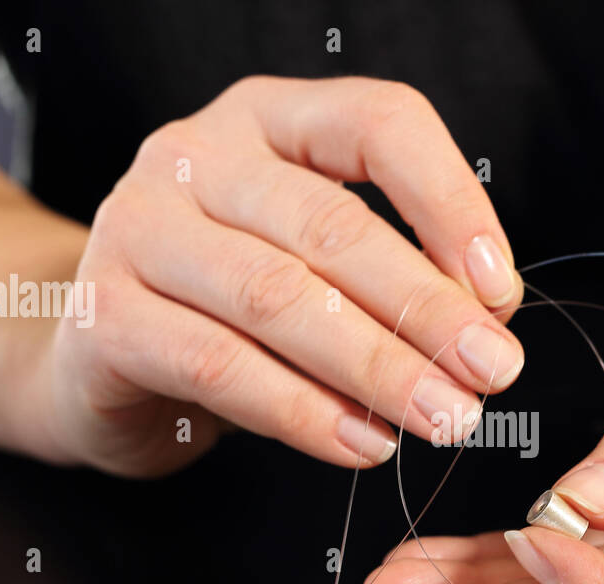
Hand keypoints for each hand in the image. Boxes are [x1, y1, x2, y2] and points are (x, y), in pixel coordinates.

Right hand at [44, 76, 523, 475]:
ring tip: (442, 418)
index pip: (377, 124)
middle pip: (331, 225)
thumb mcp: (321, 271)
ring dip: (376, 368)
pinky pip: (219, 367)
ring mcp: (138, 228)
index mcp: (270, 120)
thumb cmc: (233, 307)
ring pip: (277, 299)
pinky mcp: (105, 315)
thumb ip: (397, 277)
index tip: (501, 290)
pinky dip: (303, 413)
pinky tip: (363, 443)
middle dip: (425, 309)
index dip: (451, 202)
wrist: (102, 355)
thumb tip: (486, 318)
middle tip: (490, 373)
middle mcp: (197, 156)